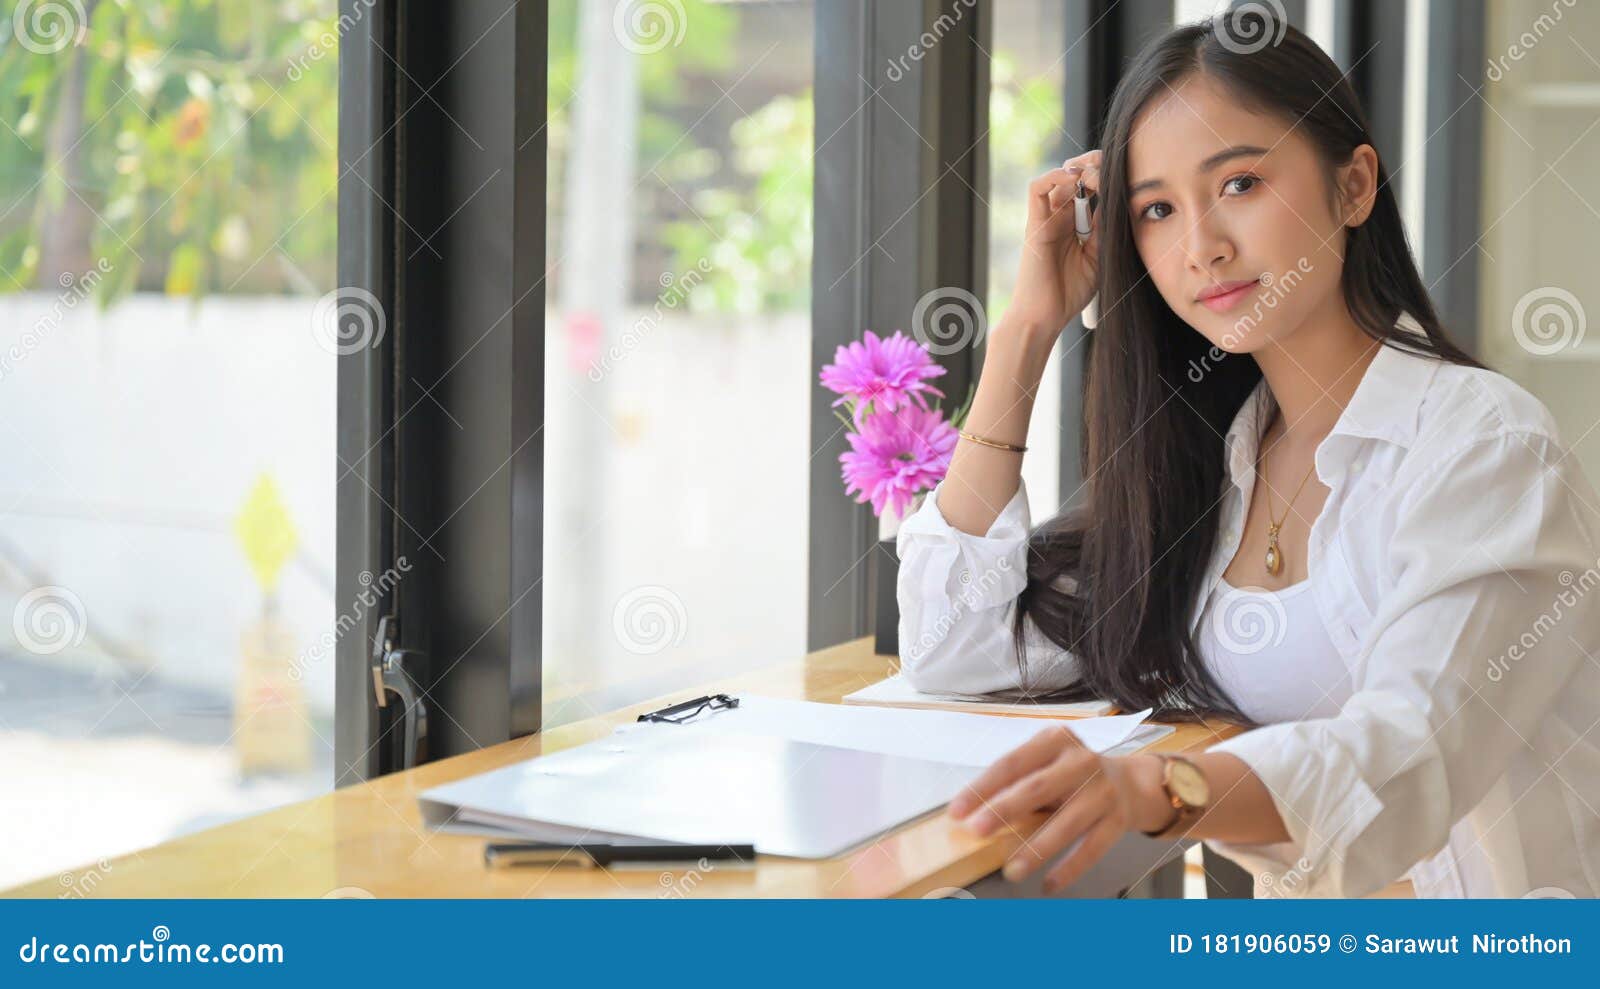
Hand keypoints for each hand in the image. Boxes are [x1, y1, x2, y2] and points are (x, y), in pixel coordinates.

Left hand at [946, 725, 1169, 893]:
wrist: (1131, 783)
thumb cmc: (1073, 774)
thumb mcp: (1047, 763)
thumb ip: (1017, 781)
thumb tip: (972, 813)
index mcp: (1056, 739)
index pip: (1011, 763)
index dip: (981, 788)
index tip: (957, 811)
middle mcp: (1081, 760)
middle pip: (1036, 788)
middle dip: (1004, 811)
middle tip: (977, 831)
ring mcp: (1103, 790)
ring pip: (1065, 824)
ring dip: (1035, 850)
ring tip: (1011, 871)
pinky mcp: (1118, 819)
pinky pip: (1091, 848)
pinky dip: (1069, 869)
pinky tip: (1049, 885)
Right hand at [1006, 149, 1101, 338]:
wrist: (1045, 316)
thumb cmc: (1070, 293)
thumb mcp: (1099, 255)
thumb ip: (1106, 229)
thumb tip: (1120, 201)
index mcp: (1076, 224)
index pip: (1091, 188)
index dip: (1107, 176)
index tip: (1127, 178)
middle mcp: (1060, 217)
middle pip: (1076, 174)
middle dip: (1096, 165)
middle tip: (1114, 168)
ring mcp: (1046, 218)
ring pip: (1059, 176)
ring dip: (1080, 169)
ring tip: (1097, 175)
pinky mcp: (1034, 223)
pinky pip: (1037, 189)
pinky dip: (1054, 176)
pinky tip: (1075, 179)